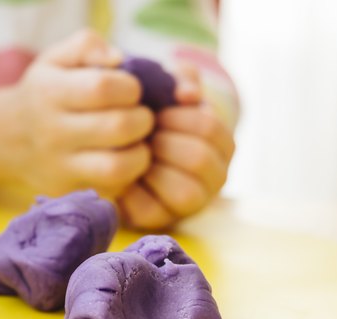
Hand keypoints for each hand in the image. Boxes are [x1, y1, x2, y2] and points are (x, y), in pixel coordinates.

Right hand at [0, 30, 154, 196]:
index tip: (131, 90)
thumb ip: (87, 46)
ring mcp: (59, 166)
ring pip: (117, 167)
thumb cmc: (45, 92)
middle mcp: (52, 132)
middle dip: (143, 119)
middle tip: (141, 116)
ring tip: (137, 142)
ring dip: (141, 153)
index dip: (130, 87)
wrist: (8, 138)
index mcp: (50, 92)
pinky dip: (128, 175)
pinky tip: (124, 159)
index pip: (103, 88)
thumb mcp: (56, 58)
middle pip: (117, 127)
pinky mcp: (68, 191)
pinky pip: (111, 188)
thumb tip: (118, 59)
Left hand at [118, 65, 235, 228]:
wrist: (114, 150)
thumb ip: (179, 80)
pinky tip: (125, 176)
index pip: (209, 125)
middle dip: (164, 143)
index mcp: (222, 143)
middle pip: (199, 158)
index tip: (156, 113)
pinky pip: (154, 210)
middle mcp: (216, 176)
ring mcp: (194, 203)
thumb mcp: (165, 93)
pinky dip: (134, 192)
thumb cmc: (148, 118)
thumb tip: (188, 93)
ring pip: (185, 192)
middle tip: (143, 136)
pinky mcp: (162, 219)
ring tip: (136, 156)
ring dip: (153, 169)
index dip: (176, 117)